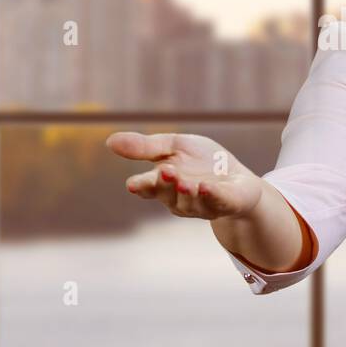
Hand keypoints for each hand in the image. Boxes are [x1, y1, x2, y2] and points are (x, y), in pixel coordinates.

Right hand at [105, 131, 262, 219]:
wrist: (236, 177)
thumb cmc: (201, 162)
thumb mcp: (173, 146)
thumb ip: (144, 147)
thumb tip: (109, 142)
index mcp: (162, 184)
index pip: (146, 188)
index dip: (141, 186)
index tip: (134, 184)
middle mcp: (178, 198)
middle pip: (166, 195)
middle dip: (166, 185)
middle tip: (166, 171)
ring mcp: (201, 205)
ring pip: (189, 203)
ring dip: (187, 193)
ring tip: (185, 182)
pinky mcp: (224, 205)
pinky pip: (216, 203)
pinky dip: (210, 196)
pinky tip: (206, 187)